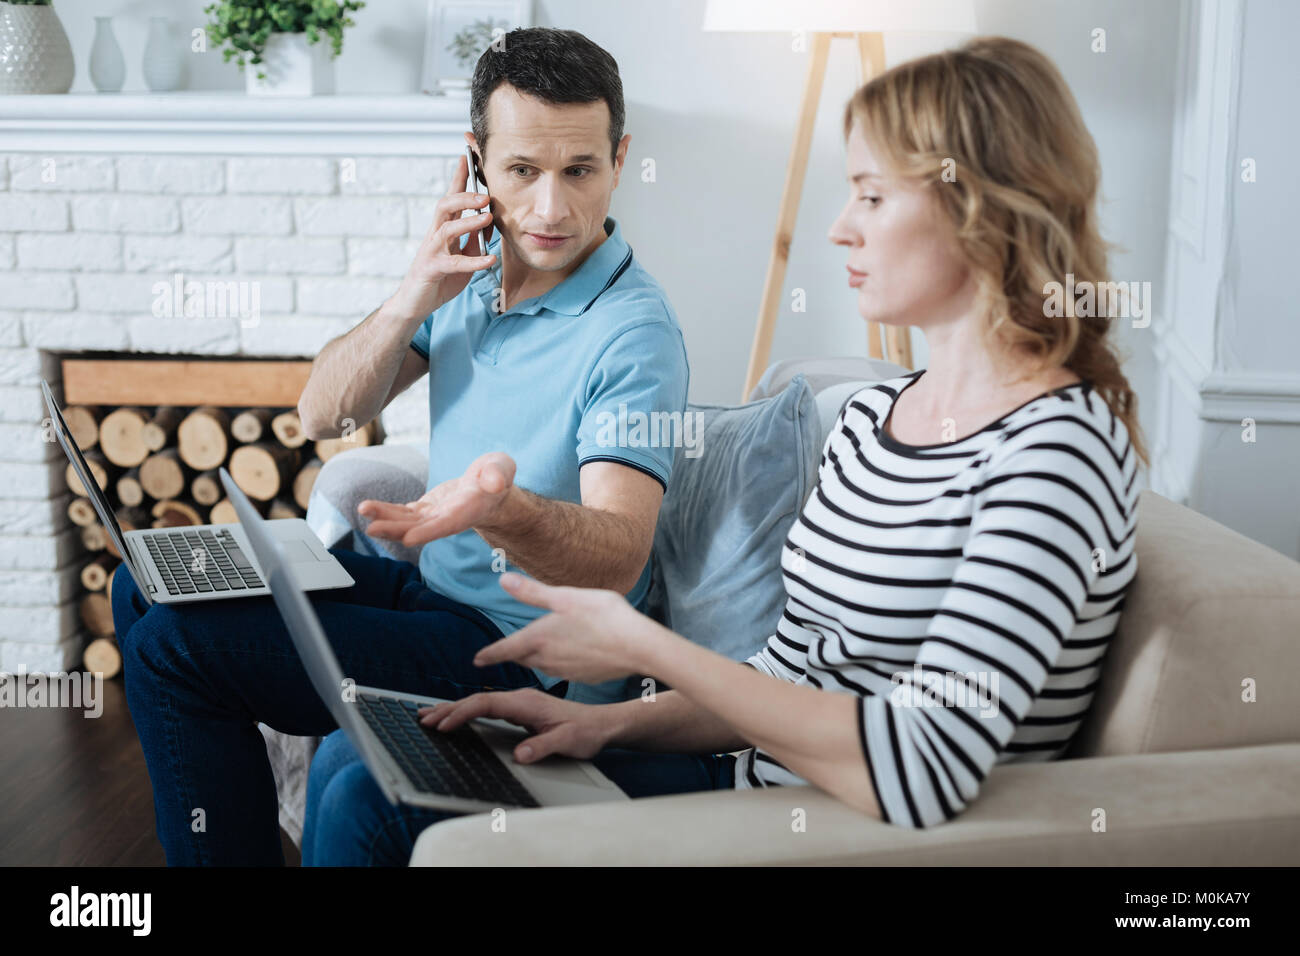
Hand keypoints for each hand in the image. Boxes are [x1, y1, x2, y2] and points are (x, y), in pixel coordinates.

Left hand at [358, 451, 513, 547]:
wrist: (490, 488)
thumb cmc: (497, 475)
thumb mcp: (502, 468)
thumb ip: (499, 473)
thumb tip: (495, 482)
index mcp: (468, 510)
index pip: (448, 524)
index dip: (429, 532)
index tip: (409, 538)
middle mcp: (448, 518)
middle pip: (420, 528)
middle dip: (396, 529)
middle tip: (371, 529)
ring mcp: (434, 516)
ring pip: (407, 521)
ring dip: (384, 519)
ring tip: (363, 510)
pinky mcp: (425, 510)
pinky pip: (403, 513)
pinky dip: (386, 511)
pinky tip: (368, 508)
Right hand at [384, 153, 495, 320]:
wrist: (417, 302)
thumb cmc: (440, 277)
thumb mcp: (463, 254)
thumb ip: (474, 239)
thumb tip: (490, 222)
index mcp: (443, 228)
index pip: (451, 197)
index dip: (459, 177)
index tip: (468, 156)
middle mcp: (435, 234)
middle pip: (445, 205)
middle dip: (464, 196)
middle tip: (485, 194)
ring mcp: (432, 250)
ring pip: (447, 228)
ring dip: (469, 222)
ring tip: (487, 218)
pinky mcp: (433, 269)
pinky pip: (454, 262)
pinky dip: (474, 260)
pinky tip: (490, 259)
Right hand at [418, 688, 612, 763]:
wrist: (602, 724)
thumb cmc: (586, 731)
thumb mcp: (567, 741)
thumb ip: (544, 747)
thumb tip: (521, 755)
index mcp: (527, 702)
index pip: (486, 703)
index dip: (463, 713)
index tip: (444, 725)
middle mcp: (520, 699)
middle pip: (477, 700)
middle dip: (449, 709)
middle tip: (423, 719)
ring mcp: (518, 704)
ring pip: (479, 703)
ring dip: (454, 709)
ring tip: (429, 716)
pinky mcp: (519, 711)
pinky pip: (487, 708)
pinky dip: (467, 712)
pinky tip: (457, 718)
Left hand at [471, 572, 665, 683]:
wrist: (638, 646)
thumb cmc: (603, 616)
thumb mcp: (565, 597)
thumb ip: (532, 592)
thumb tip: (503, 580)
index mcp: (537, 639)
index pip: (503, 650)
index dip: (488, 654)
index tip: (477, 660)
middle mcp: (547, 659)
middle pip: (522, 659)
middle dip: (513, 655)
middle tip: (507, 652)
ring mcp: (566, 671)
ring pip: (543, 665)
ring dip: (537, 658)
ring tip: (539, 649)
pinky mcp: (584, 677)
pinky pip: (564, 670)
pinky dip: (562, 662)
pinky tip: (574, 652)